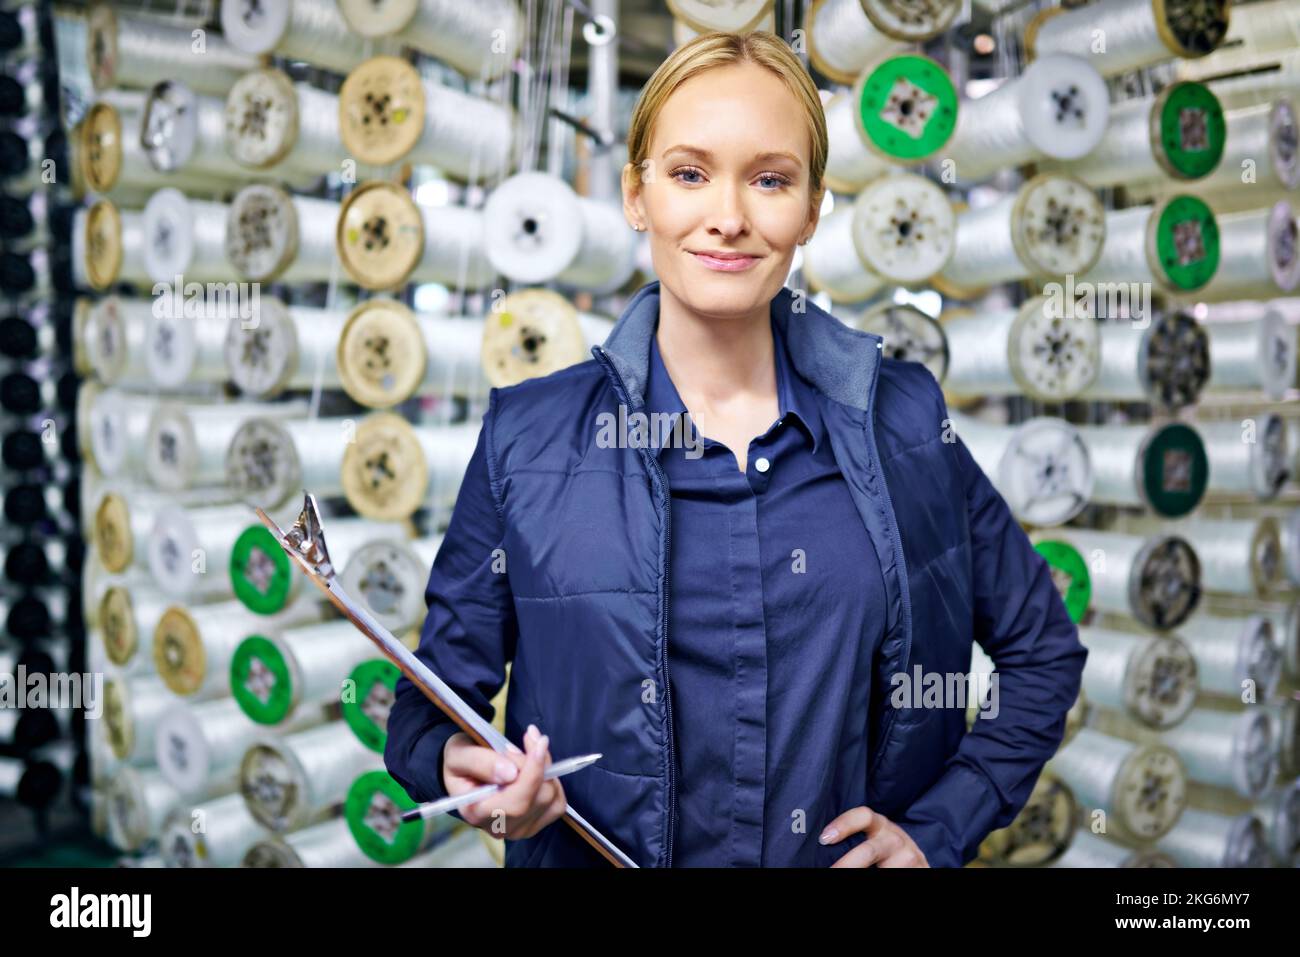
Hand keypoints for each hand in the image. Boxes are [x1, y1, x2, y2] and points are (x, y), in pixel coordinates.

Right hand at [441, 723, 565, 840]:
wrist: (463, 773)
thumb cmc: (460, 762)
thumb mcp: (459, 754)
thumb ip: (480, 762)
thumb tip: (511, 774)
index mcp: (477, 813)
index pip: (516, 802)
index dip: (533, 772)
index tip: (539, 742)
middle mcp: (500, 828)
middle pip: (539, 798)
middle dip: (537, 763)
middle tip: (527, 739)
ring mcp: (519, 829)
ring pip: (551, 797)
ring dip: (544, 768)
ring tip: (524, 752)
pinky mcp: (534, 824)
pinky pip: (557, 803)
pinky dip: (552, 780)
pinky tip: (536, 767)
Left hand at [820, 807, 928, 866]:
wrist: (916, 866)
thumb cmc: (885, 853)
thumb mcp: (873, 840)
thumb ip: (854, 841)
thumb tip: (825, 844)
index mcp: (880, 825)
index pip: (864, 816)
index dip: (844, 824)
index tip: (825, 838)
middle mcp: (895, 837)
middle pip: (870, 849)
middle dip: (848, 864)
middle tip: (831, 871)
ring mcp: (909, 855)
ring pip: (885, 868)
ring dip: (869, 872)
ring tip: (844, 876)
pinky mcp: (921, 869)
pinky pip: (899, 874)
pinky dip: (884, 876)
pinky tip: (874, 875)